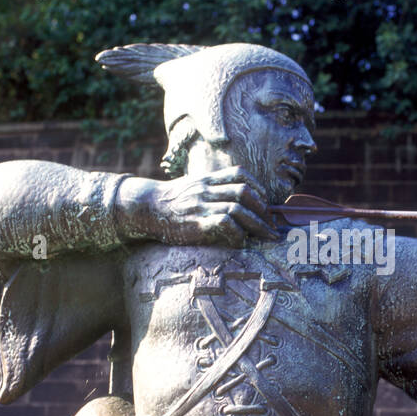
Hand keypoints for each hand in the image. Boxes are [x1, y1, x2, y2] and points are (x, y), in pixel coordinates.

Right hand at [119, 167, 277, 245]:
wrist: (144, 207)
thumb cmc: (170, 201)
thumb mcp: (192, 187)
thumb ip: (212, 190)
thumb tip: (236, 204)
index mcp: (206, 179)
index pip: (240, 174)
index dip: (258, 187)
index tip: (266, 202)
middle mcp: (206, 189)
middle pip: (244, 193)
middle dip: (263, 210)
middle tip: (272, 225)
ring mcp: (201, 205)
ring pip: (238, 208)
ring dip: (257, 223)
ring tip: (266, 236)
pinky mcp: (196, 223)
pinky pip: (224, 223)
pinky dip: (237, 233)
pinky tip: (241, 241)